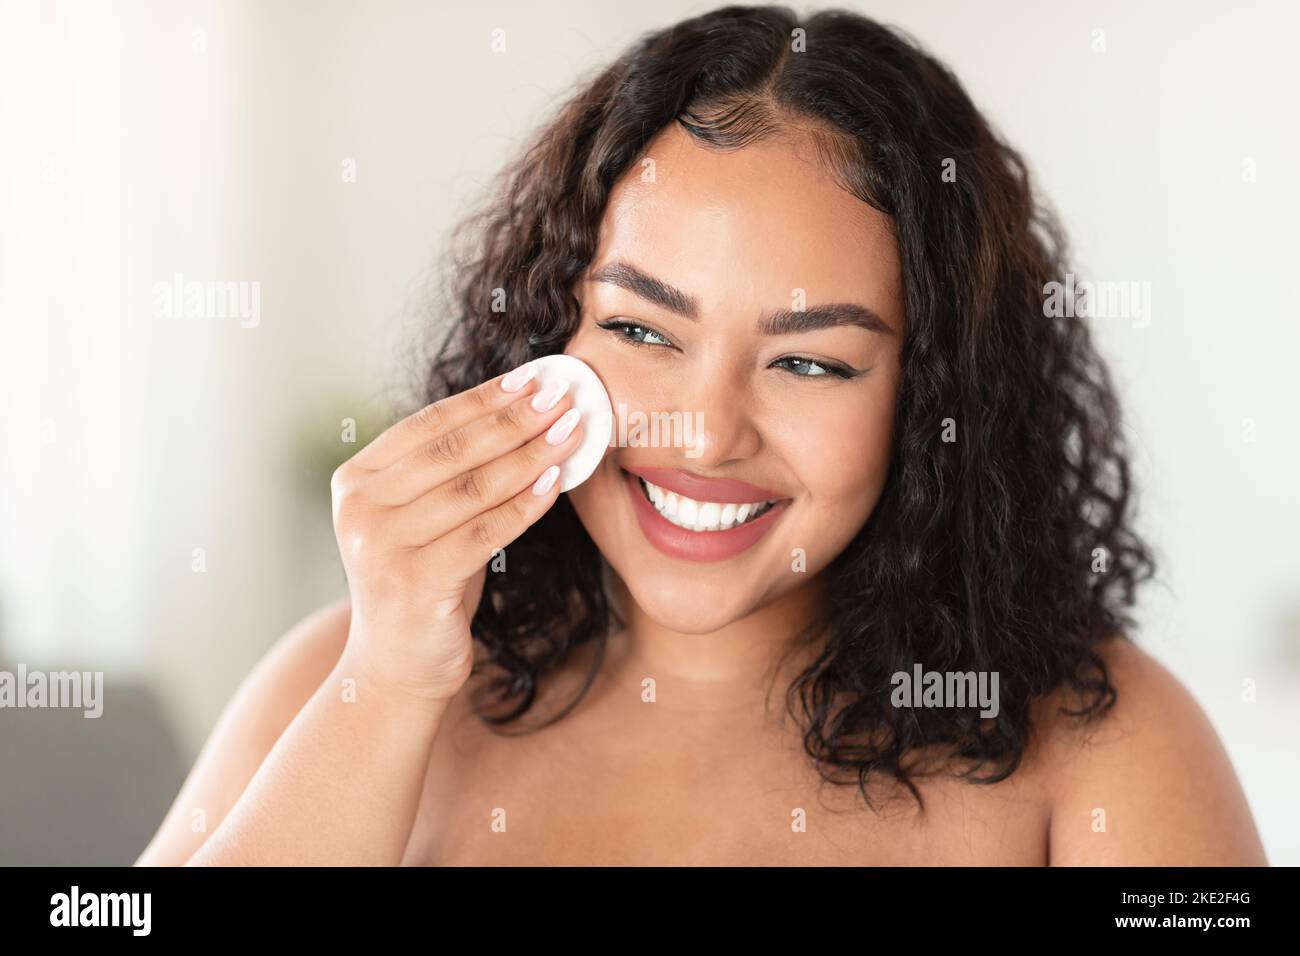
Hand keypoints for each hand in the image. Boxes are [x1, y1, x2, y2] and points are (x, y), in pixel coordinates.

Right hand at [330, 362, 581, 701]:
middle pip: (453, 451)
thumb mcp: (428, 518)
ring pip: (473, 488)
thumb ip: (455, 472)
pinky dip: (526, 504)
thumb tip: (527, 413)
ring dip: (530, 455)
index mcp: (356, 481)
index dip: (484, 398)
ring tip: (571, 432)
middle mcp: (360, 509)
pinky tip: (556, 483)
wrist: (398, 667)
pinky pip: (485, 532)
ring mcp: (382, 547)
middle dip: (515, 419)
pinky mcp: (414, 583)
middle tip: (563, 396)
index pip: (429, 425)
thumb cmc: (424, 582)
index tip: (533, 378)